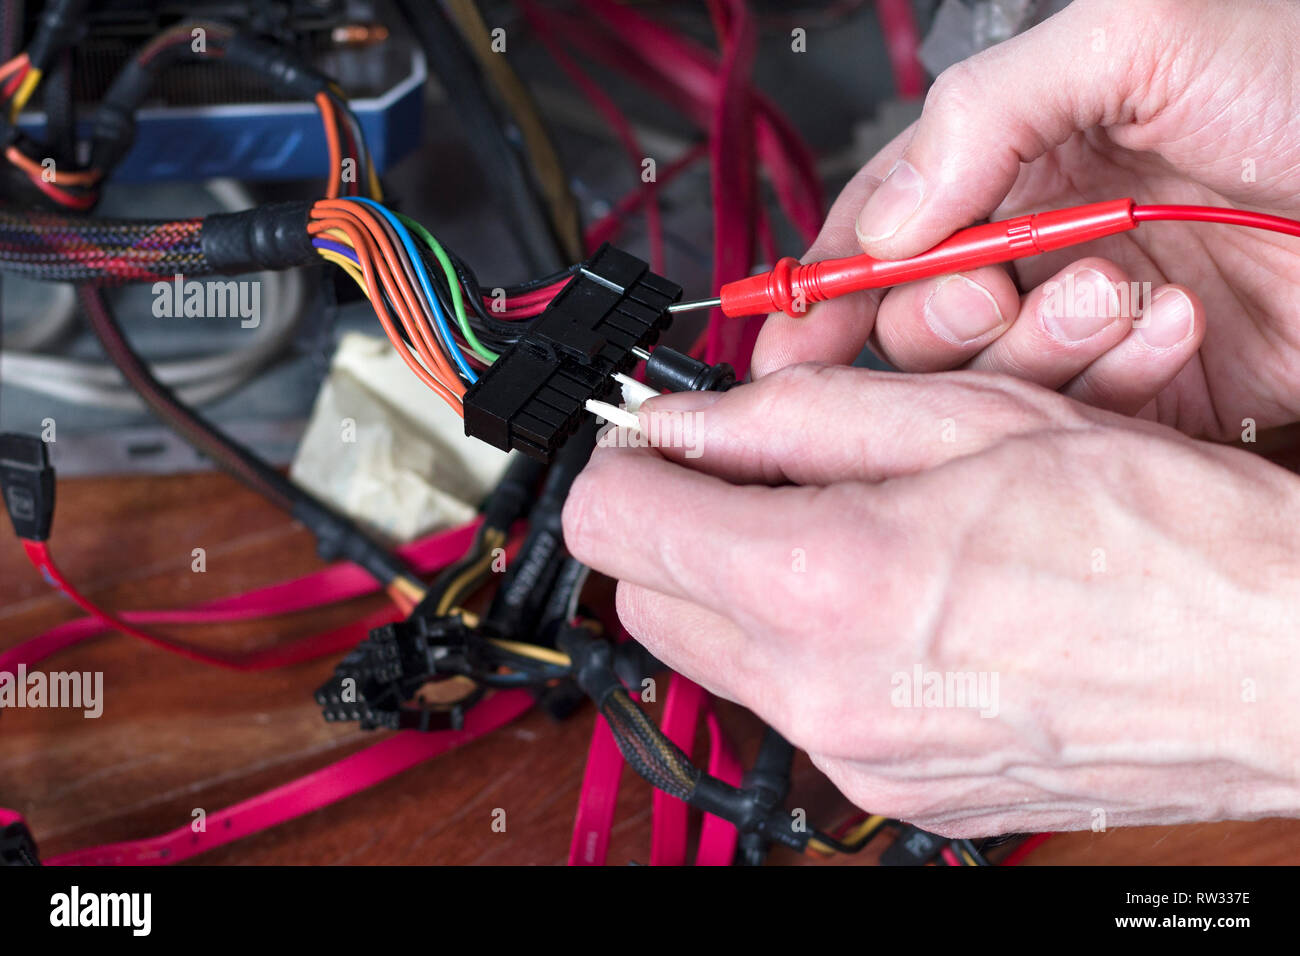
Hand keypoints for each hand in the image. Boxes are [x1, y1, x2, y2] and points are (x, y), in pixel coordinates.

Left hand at [563, 365, 1299, 835]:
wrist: (1277, 665)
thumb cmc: (1165, 539)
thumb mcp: (968, 419)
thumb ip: (796, 418)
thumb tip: (690, 421)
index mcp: (825, 582)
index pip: (613, 521)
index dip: (628, 461)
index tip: (662, 438)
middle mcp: (825, 693)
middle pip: (648, 600)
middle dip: (675, 527)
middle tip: (749, 474)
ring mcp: (860, 758)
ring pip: (718, 657)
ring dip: (741, 586)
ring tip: (839, 525)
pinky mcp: (900, 791)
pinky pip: (798, 707)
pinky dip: (808, 646)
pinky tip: (891, 595)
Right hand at [756, 0, 1299, 440]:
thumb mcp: (1135, 34)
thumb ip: (983, 111)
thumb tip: (887, 218)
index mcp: (1014, 158)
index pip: (880, 232)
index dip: (821, 289)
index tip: (783, 342)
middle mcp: (1040, 246)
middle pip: (915, 326)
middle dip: (939, 320)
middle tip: (990, 291)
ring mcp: (1090, 327)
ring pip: (991, 386)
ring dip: (1041, 348)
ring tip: (1116, 291)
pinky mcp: (1149, 395)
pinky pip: (1081, 424)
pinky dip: (1115, 384)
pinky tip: (1173, 326)